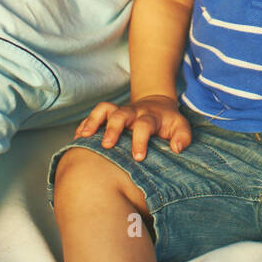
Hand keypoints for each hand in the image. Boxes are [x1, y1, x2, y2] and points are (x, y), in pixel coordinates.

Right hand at [74, 95, 191, 160]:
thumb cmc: (168, 123)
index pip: (145, 125)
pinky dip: (85, 124)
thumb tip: (177, 148)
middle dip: (113, 129)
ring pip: (104, 109)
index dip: (140, 140)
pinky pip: (95, 114)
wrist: (157, 104)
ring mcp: (120, 111)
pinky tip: (78, 139)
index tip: (138, 157)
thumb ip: (183, 136)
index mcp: (151, 117)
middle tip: (107, 146)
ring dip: (93, 121)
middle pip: (121, 114)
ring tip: (83, 138)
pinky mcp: (110, 113)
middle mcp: (133, 112)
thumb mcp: (180, 126)